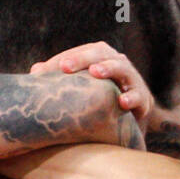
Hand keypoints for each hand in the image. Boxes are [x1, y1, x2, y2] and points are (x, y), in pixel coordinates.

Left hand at [30, 41, 153, 127]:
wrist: (127, 126)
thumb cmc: (96, 104)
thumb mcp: (78, 92)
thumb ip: (59, 81)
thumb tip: (35, 72)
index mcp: (101, 58)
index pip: (83, 52)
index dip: (67, 57)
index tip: (49, 69)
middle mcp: (118, 64)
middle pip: (102, 53)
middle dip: (83, 58)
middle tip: (65, 67)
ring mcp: (133, 80)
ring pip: (123, 68)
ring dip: (109, 68)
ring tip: (96, 72)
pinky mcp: (144, 101)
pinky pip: (139, 97)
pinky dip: (132, 97)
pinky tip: (122, 102)